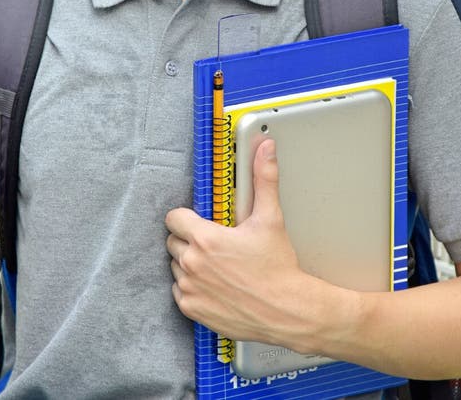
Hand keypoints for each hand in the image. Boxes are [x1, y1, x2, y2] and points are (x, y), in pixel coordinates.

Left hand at [165, 139, 327, 350]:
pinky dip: (193, 288)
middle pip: (174, 242)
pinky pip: (180, 291)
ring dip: (190, 264)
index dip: (187, 218)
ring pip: (176, 266)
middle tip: (215, 244)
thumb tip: (265, 149)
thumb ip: (264, 179)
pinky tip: (215, 285)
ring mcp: (190, 288)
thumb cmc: (277, 268)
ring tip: (217, 265)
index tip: (201, 222)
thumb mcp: (270, 219)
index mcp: (205, 238)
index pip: (174, 218)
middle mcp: (192, 263)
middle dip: (189, 240)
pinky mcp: (192, 309)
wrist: (287, 311)